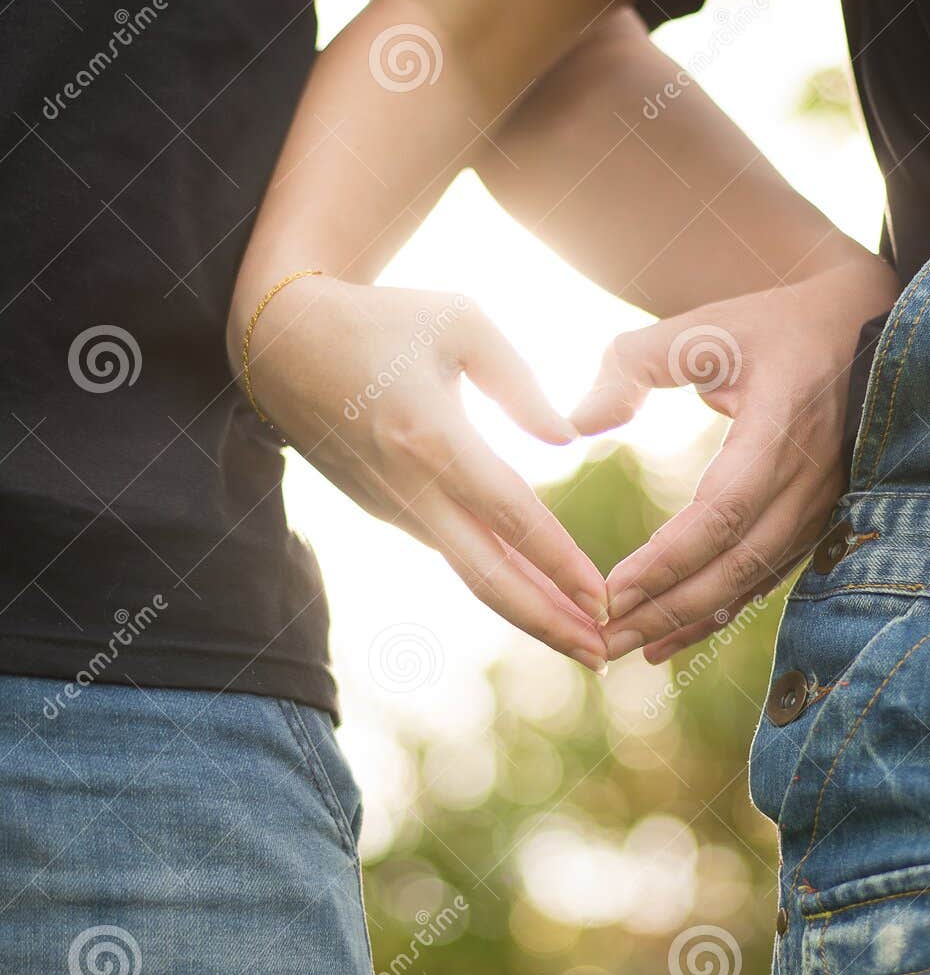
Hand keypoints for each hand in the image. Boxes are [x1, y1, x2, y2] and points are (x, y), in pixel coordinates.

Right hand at [234, 278, 607, 669]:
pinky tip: (539, 594)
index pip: (509, 513)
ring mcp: (392, 505)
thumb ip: (518, 381)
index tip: (604, 597)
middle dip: (547, 622)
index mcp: (430, 434)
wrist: (280, 342)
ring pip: (469, 571)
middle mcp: (409, 485)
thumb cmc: (381, 319)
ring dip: (528, 608)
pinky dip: (497, 576)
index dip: (559, 561)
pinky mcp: (384, 509)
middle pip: (485, 576)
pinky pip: (450, 549)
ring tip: (586, 637)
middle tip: (603, 655)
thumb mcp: (459, 320)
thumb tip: (565, 442)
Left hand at [572, 258, 899, 662]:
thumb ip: (630, 365)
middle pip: (736, 563)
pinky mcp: (818, 520)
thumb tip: (576, 424)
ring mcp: (821, 503)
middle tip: (600, 642)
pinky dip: (716, 614)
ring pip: (752, 582)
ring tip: (623, 651)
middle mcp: (809, 475)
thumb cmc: (764, 326)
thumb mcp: (697, 326)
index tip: (609, 591)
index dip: (667, 558)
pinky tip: (668, 640)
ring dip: (686, 622)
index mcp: (780, 424)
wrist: (857, 326)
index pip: (723, 509)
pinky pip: (765, 580)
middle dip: (665, 609)